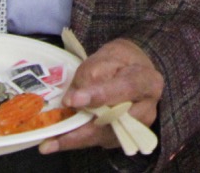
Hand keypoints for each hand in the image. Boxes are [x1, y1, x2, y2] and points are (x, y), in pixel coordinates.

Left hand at [38, 38, 163, 153]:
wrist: (130, 70)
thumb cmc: (119, 61)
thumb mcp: (106, 57)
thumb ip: (92, 74)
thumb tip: (75, 99)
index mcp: (148, 82)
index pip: (126, 88)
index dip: (100, 95)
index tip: (73, 100)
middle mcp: (147, 109)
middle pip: (116, 122)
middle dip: (85, 129)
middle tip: (57, 133)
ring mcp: (136, 128)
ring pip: (106, 136)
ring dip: (78, 139)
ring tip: (51, 141)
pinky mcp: (123, 137)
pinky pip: (99, 141)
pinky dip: (79, 140)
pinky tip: (59, 141)